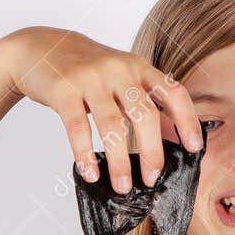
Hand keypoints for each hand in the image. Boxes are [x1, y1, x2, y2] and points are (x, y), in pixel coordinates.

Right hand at [0, 27, 202, 191]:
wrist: (40, 48)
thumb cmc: (86, 70)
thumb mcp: (120, 75)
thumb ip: (141, 100)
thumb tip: (169, 139)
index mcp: (139, 67)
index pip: (173, 93)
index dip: (188, 121)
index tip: (194, 149)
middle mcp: (119, 69)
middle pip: (145, 115)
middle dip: (152, 153)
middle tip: (152, 179)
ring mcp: (90, 77)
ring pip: (113, 125)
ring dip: (120, 162)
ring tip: (122, 187)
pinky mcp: (63, 89)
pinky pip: (78, 128)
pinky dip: (85, 155)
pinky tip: (90, 173)